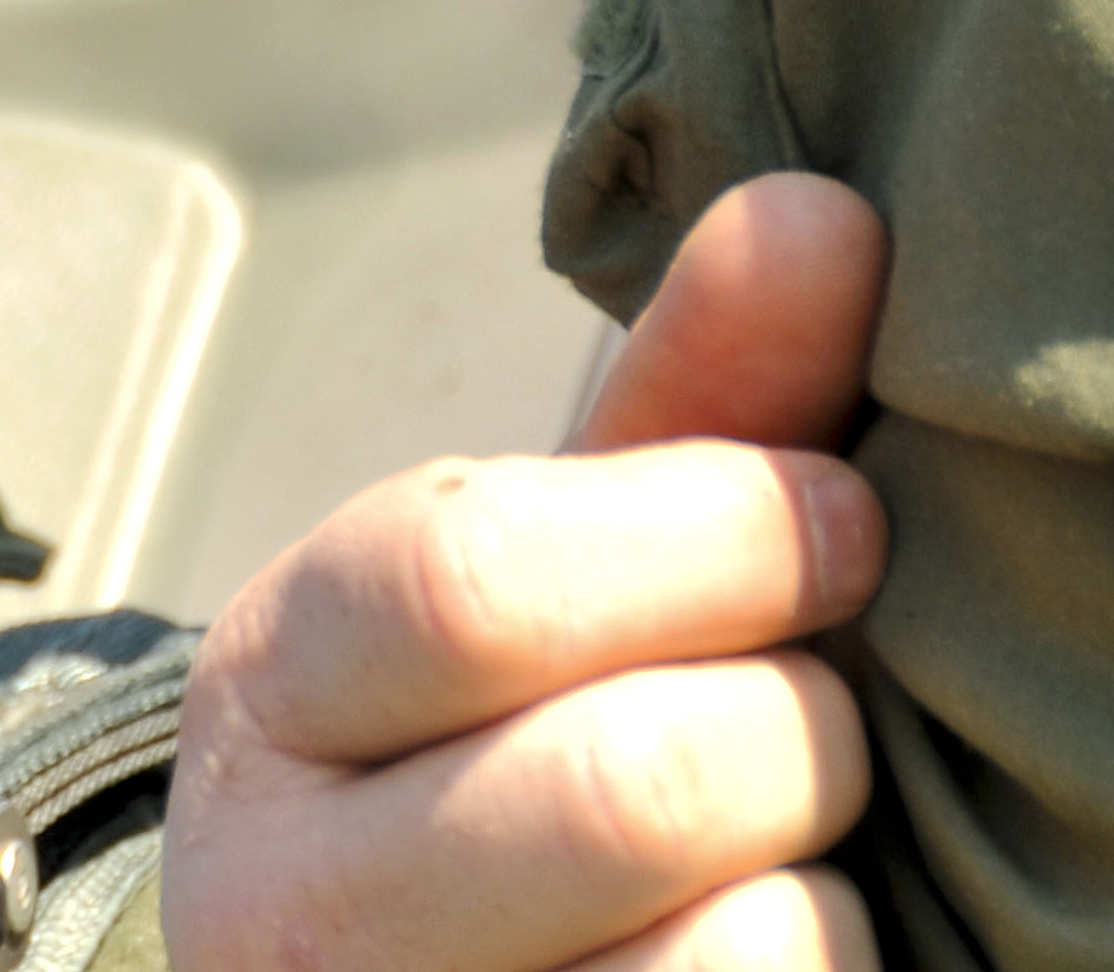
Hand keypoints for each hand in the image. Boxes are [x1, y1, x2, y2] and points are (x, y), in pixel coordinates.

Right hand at [159, 173, 889, 971]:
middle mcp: (291, 905)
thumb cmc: (510, 746)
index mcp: (274, 691)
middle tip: (822, 711)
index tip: (839, 518)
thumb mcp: (563, 572)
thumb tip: (831, 215)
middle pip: (631, 783)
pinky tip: (775, 950)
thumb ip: (693, 406)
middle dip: (800, 724)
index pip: (478, 581)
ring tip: (789, 857)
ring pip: (730, 959)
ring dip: (824, 889)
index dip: (714, 532)